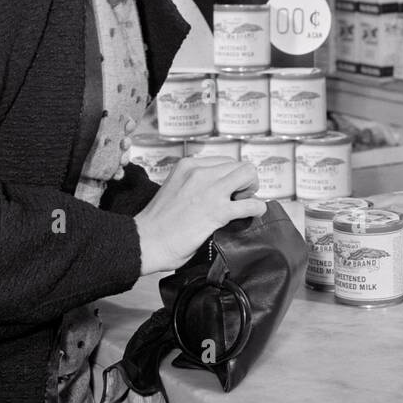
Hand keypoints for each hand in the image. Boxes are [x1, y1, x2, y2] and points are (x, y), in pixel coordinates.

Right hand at [134, 156, 265, 274]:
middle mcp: (200, 172)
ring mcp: (210, 190)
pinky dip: (257, 208)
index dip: (230, 175)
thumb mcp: (176, 187)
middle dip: (245, 181)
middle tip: (239, 197)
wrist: (144, 241)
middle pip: (239, 165)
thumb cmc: (158, 222)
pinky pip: (250, 203)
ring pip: (249, 175)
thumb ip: (195, 183)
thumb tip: (217, 189)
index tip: (229, 189)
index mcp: (188, 165)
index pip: (224, 160)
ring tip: (245, 203)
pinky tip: (254, 214)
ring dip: (252, 190)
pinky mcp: (217, 211)